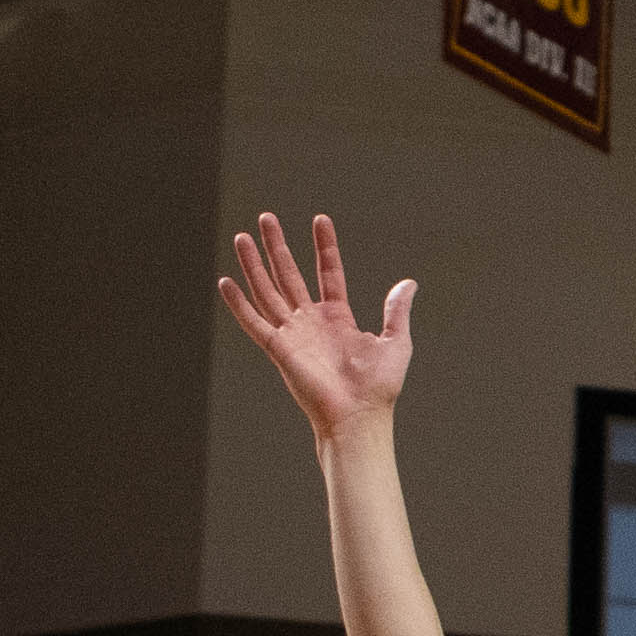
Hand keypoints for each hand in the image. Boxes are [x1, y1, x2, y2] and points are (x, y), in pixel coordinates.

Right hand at [219, 211, 413, 441]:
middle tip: (266, 218)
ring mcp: (293, 335)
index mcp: (337, 319)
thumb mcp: (395, 342)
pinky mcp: (279, 350)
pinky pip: (254, 322)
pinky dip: (239, 304)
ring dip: (254, 264)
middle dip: (277, 246)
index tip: (320, 220)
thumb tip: (409, 283)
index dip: (324, 246)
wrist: (358, 417)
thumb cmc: (378, 389)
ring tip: (243, 236)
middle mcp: (311, 323)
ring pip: (268, 291)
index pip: (328, 273)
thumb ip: (396, 311)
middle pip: (289, 275)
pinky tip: (225, 282)